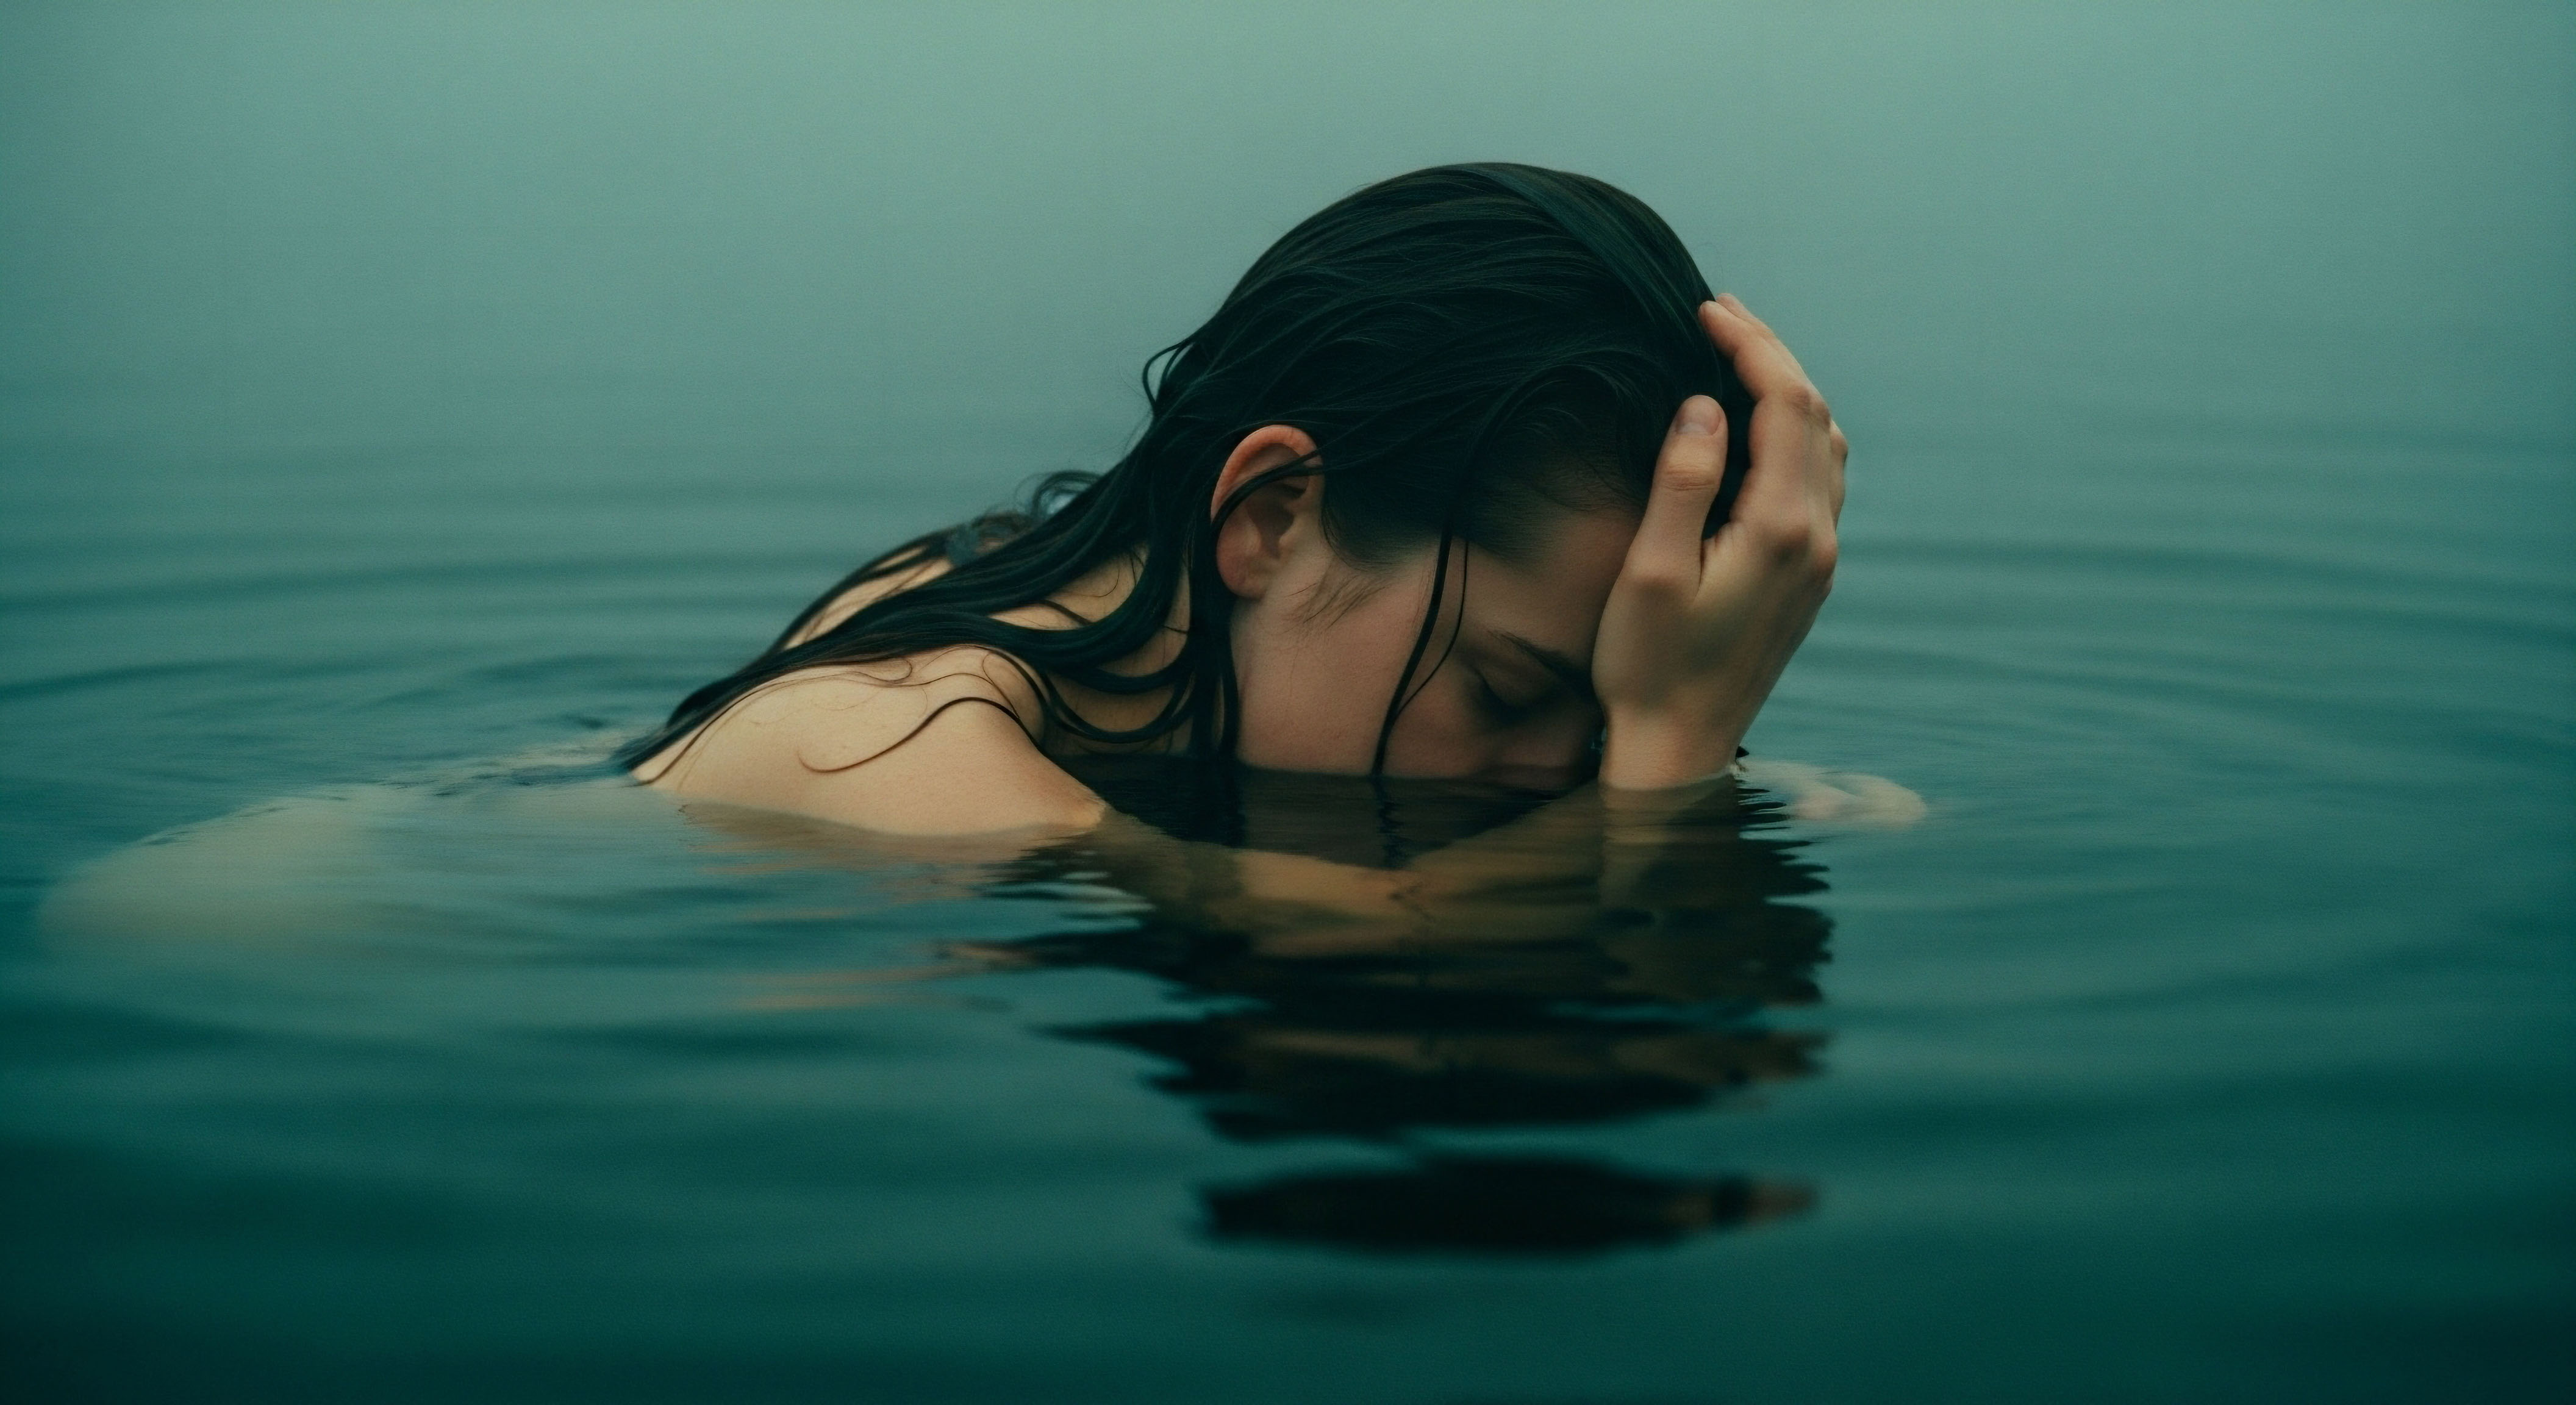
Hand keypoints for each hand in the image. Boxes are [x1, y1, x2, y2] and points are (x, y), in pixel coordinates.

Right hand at [1592, 296, 1846, 789]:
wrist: (1680, 749)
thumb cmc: (1650, 667)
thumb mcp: (1650, 573)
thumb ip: (1682, 483)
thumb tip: (1705, 406)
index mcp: (1780, 530)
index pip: (1784, 405)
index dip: (1751, 347)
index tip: (1705, 311)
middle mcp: (1816, 539)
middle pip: (1814, 416)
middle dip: (1771, 354)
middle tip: (1720, 313)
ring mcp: (1820, 560)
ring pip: (1826, 446)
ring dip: (1789, 391)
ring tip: (1739, 355)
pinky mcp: (1809, 577)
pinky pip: (1821, 481)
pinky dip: (1797, 433)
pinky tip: (1760, 428)